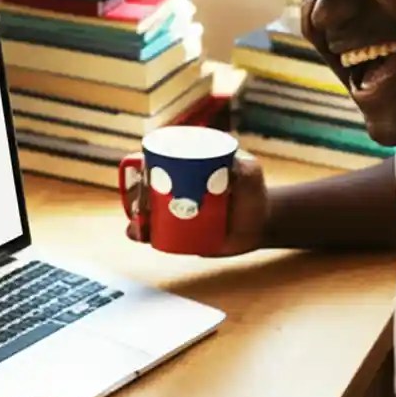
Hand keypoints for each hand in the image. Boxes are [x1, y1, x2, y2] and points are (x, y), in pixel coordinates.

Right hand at [124, 151, 268, 256]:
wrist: (260, 223)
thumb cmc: (253, 191)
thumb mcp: (250, 173)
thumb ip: (243, 166)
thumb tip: (233, 162)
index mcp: (186, 168)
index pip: (156, 164)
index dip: (142, 167)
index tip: (142, 173)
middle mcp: (175, 188)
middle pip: (145, 188)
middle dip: (136, 193)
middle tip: (142, 201)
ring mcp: (174, 212)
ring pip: (145, 211)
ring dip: (135, 214)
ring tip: (139, 219)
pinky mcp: (177, 234)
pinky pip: (153, 234)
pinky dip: (141, 234)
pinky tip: (137, 234)